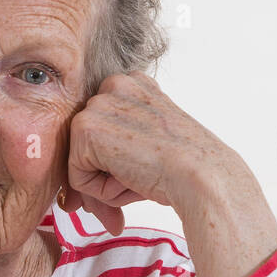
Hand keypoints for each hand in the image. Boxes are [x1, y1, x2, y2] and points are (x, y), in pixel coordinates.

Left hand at [62, 71, 246, 235]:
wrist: (200, 175)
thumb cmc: (186, 168)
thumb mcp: (150, 145)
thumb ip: (118, 151)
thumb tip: (78, 191)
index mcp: (134, 84)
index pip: (104, 132)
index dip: (117, 162)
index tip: (144, 166)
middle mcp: (114, 85)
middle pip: (89, 147)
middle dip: (108, 175)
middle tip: (142, 177)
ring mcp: (97, 104)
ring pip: (81, 163)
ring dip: (106, 183)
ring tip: (140, 175)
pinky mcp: (85, 128)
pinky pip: (76, 177)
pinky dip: (100, 191)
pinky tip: (129, 178)